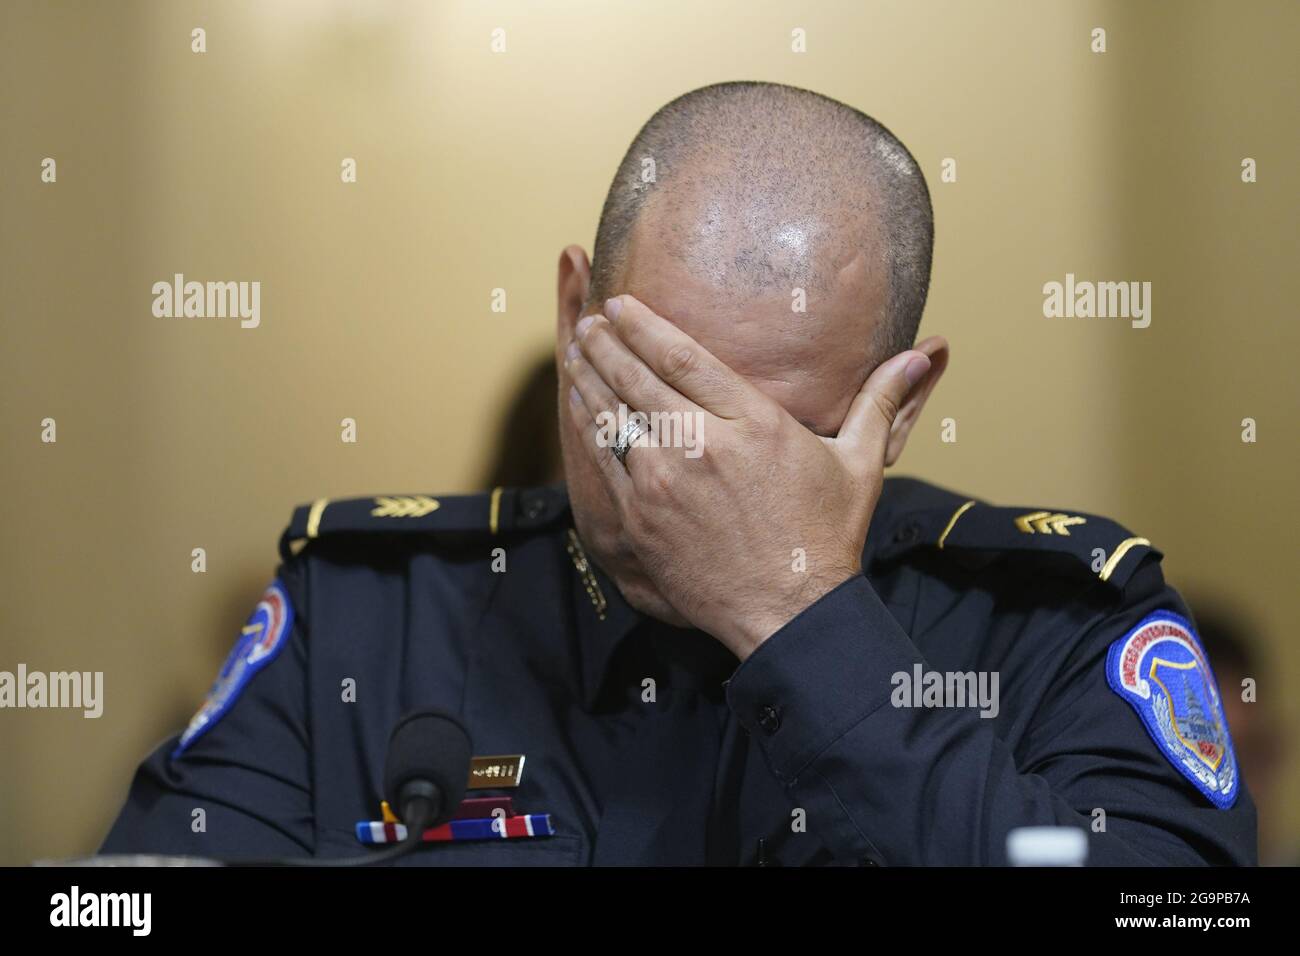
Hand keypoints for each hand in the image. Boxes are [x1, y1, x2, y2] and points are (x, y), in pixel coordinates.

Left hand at [566, 295, 935, 658]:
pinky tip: (578, 406)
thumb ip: (882, 401)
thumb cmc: (826, 538)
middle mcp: (701, 445)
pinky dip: (586, 426)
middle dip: (608, 342)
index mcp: (753, 423)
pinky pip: (602, 460)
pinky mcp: (640, 518)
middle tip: (592, 319)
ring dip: (589, 376)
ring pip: (611, 415)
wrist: (790, 615)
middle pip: (638, 377)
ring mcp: (664, 483)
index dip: (646, 324)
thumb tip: (928, 352)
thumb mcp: (861, 464)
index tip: (624, 302)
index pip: (684, 357)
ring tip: (576, 349)